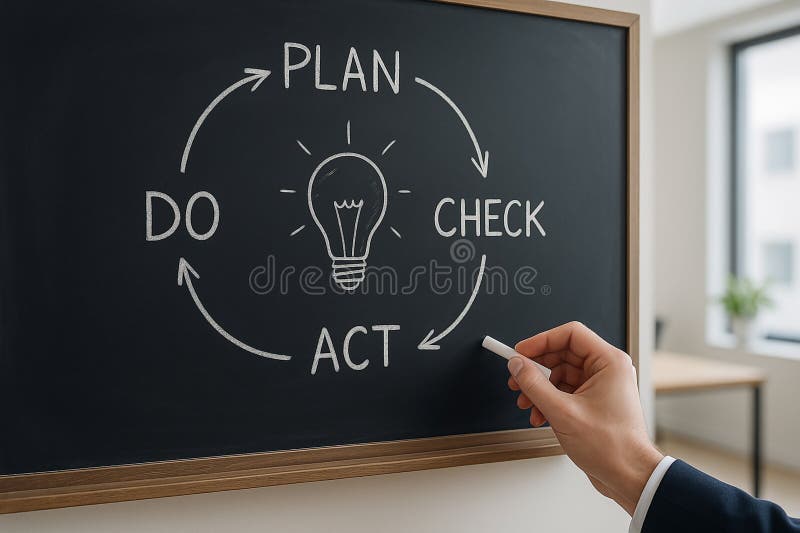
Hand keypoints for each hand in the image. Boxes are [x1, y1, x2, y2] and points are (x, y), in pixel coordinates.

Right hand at [507, 321, 662, 514]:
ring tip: (526, 403)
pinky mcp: (592, 402)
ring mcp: (599, 386)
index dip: (541, 340)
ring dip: (539, 389)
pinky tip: (538, 415)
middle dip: (536, 369)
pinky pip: (564, 391)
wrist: (628, 476)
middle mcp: (606, 370)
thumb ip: (534, 385)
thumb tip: (517, 365)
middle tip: (517, 379)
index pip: (570, 334)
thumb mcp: (563, 412)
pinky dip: (547, 401)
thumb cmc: (612, 447)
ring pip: (559, 374)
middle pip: (562, 354)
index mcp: (609, 362)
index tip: (520, 352)